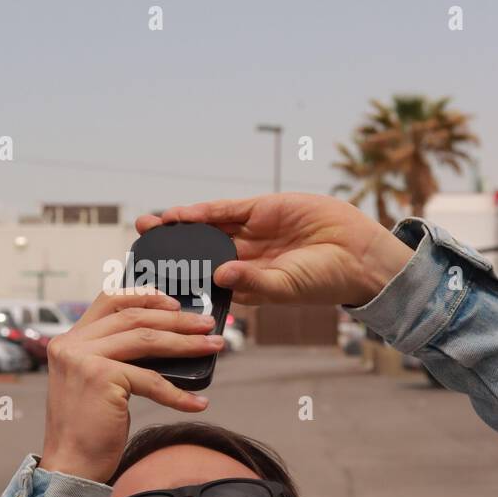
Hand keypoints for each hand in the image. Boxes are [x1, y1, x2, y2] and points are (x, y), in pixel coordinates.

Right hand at [39, 288, 224, 482]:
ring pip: (146, 339)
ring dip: (186, 343)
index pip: (108, 300)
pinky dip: (179, 393)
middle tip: (208, 325)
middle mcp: (72, 344)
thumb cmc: (87, 430)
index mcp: (69, 340)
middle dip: (177, 319)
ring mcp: (84, 359)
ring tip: (213, 346)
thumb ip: (113, 357)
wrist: (69, 466)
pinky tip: (198, 402)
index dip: (144, 296)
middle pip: (134, 318)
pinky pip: (152, 380)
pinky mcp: (101, 378)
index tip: (174, 302)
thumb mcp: (94, 382)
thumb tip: (163, 342)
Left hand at [135, 193, 413, 306]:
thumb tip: (218, 275)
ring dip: (177, 227)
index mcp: (246, 285)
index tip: (149, 282)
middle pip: (196, 253)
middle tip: (137, 247)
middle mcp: (244, 259)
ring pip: (205, 229)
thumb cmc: (325, 280)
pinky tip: (179, 214)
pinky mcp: (262, 210)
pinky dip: (202, 212)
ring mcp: (252, 233)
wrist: (359, 253)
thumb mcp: (286, 286)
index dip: (178, 279)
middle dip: (168, 250)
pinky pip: (225, 210)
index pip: (203, 281)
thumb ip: (252, 281)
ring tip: (147, 226)